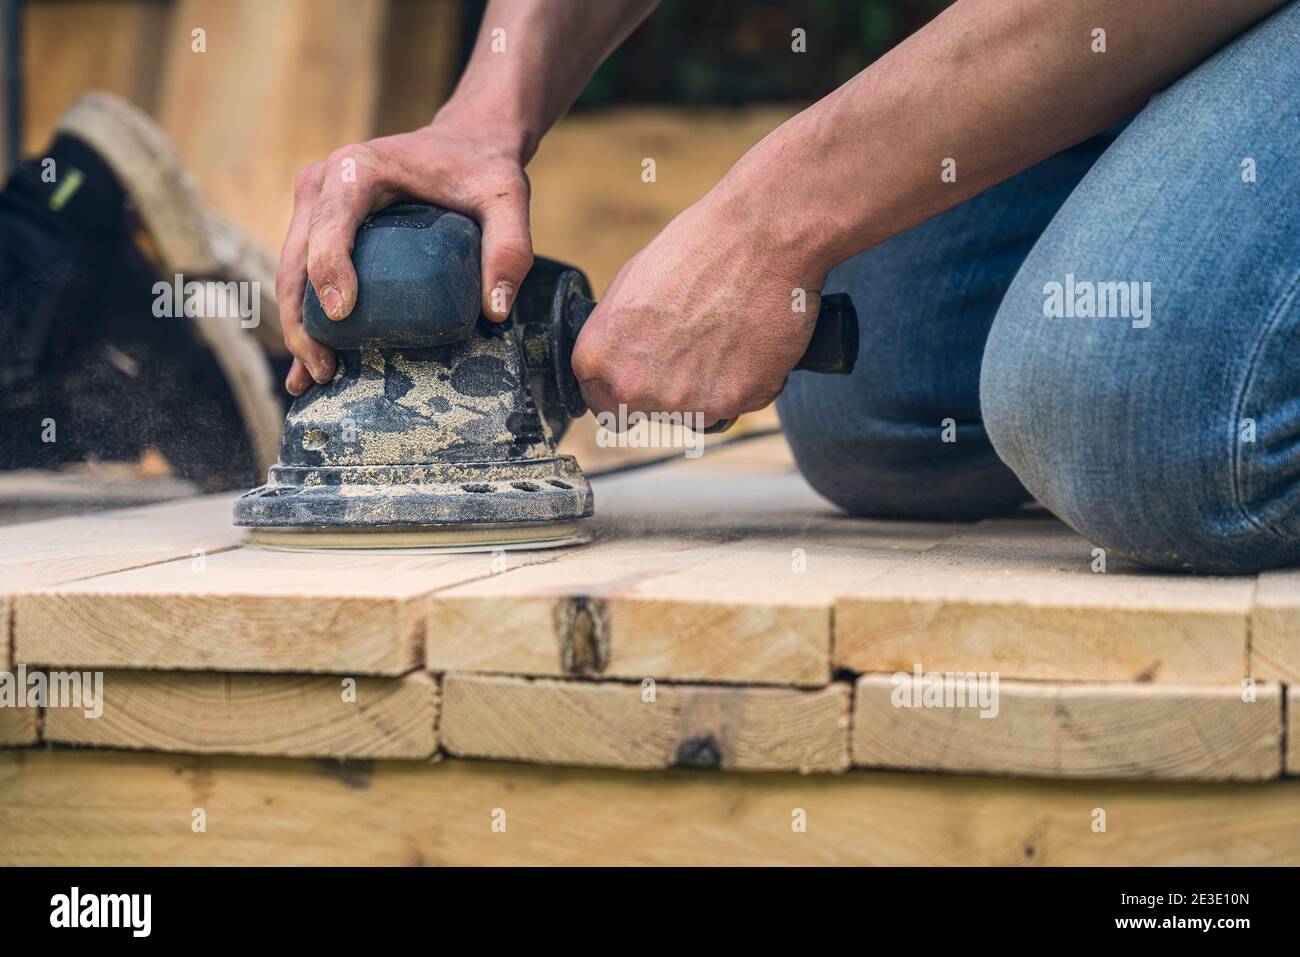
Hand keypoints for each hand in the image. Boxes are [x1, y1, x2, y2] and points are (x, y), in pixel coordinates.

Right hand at [277, 117, 534, 394]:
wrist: (465, 144)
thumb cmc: (482, 169)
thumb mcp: (506, 198)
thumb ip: (509, 246)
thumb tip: (494, 310)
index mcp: (358, 168)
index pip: (331, 224)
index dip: (328, 270)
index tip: (342, 316)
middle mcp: (324, 182)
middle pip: (297, 258)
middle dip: (304, 319)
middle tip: (325, 370)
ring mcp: (316, 205)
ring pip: (291, 272)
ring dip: (298, 327)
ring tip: (316, 378)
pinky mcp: (319, 226)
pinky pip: (302, 274)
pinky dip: (303, 319)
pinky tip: (307, 364)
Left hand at [571, 181, 828, 428]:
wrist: (758, 237)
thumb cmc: (696, 249)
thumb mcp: (629, 286)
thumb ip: (617, 338)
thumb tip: (623, 360)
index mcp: (598, 358)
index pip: (603, 405)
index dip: (628, 392)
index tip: (648, 380)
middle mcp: (634, 388)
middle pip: (651, 412)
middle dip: (671, 390)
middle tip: (696, 348)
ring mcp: (682, 401)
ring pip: (697, 413)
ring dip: (712, 388)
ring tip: (727, 336)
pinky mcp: (731, 403)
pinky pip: (739, 404)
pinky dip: (749, 382)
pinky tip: (751, 340)